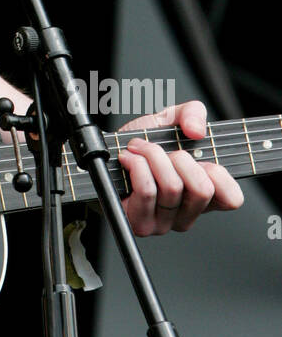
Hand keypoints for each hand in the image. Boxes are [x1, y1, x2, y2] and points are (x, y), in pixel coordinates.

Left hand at [116, 100, 243, 234]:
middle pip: (201, 190)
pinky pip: (147, 191)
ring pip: (172, 187)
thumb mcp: (170, 120)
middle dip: (179, 158)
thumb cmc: (140, 143)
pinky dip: (137, 166)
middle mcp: (186, 214)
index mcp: (202, 195)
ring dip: (153, 157)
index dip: (220, 175)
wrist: (105, 154)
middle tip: (162, 150)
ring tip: (140, 149)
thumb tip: (196, 130)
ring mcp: (163, 222)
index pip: (232, 200)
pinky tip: (128, 159)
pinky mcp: (139, 223)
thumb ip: (192, 113)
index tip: (201, 158)